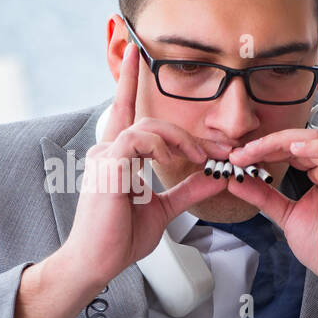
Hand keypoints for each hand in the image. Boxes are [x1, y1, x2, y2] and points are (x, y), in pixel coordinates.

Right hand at [62, 42, 231, 286]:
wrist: (98, 262)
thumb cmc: (119, 238)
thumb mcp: (163, 209)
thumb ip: (188, 189)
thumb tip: (217, 176)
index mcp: (116, 156)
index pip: (124, 111)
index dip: (128, 81)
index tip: (135, 55)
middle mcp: (107, 150)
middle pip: (147, 120)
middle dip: (187, 133)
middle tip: (219, 151)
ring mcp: (104, 156)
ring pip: (147, 127)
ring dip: (180, 140)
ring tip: (201, 160)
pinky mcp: (108, 167)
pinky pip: (138, 140)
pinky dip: (161, 147)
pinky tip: (174, 161)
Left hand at [224, 129, 317, 300]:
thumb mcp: (285, 215)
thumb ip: (263, 196)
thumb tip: (235, 180)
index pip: (290, 148)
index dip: (262, 149)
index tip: (236, 157)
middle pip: (299, 140)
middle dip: (265, 144)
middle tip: (238, 154)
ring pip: (313, 141)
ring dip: (280, 143)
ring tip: (254, 151)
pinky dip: (314, 148)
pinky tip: (291, 149)